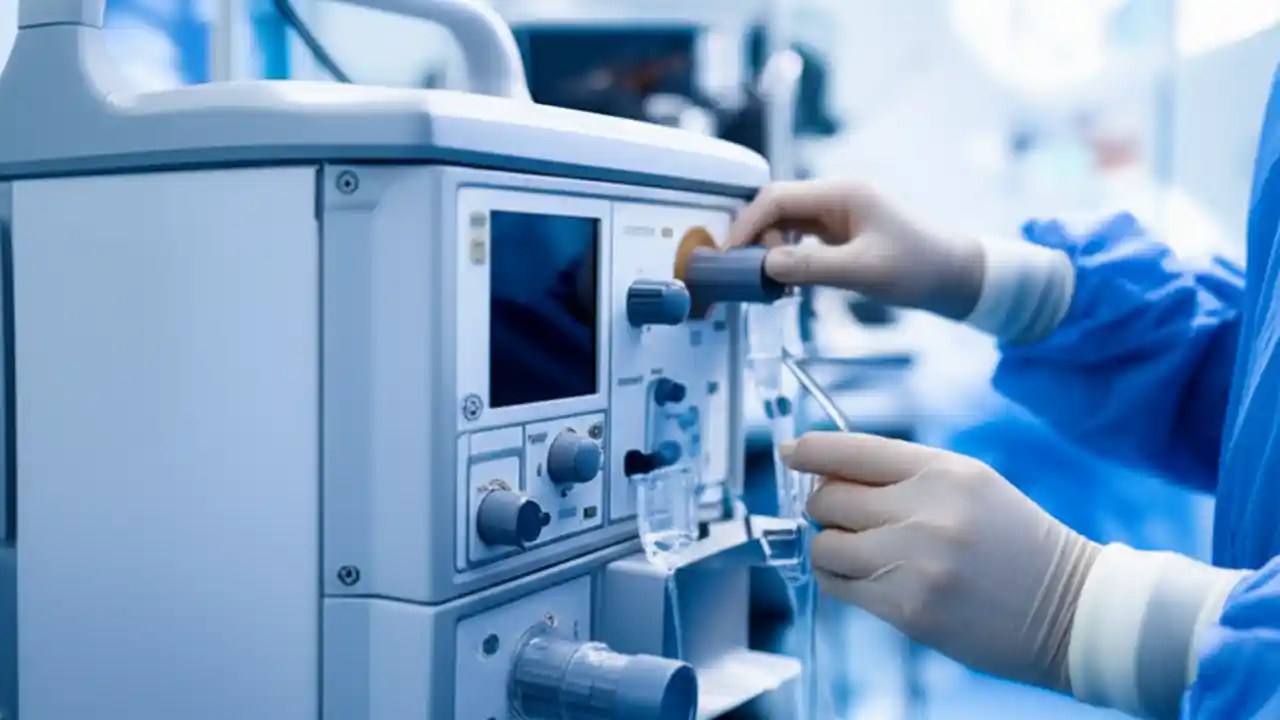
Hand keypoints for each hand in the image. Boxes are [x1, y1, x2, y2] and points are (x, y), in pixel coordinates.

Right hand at [727, 181, 983, 318]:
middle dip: (757, 238)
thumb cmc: (920, 268)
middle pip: (777, 207)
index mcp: (842, 193)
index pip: (777, 198)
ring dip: (771, 249)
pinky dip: (787, 256)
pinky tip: (787, 280)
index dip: (748, 224)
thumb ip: (813, 267)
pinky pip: (800, 238)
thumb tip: (766, 266)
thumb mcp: (864, 271)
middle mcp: (837, 196)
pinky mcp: (841, 232)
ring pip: (785, 223)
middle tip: (750, 275)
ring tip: (770, 281)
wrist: (956, 276)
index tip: (730, 255)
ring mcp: (838, 213)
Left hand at [785, 432, 1100, 691]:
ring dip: (832, 549)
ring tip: (863, 554)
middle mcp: (924, 512)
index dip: (811, 450)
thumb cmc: (1015, 543)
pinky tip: (870, 580)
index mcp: (942, 472)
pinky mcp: (907, 609)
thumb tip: (825, 475)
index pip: (852, 450)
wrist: (1072, 609)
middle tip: (848, 518)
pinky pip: (839, 587)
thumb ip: (903, 475)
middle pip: (826, 499)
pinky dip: (842, 581)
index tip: (789, 452)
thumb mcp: (970, 486)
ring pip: (824, 546)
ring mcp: (912, 563)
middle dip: (826, 508)